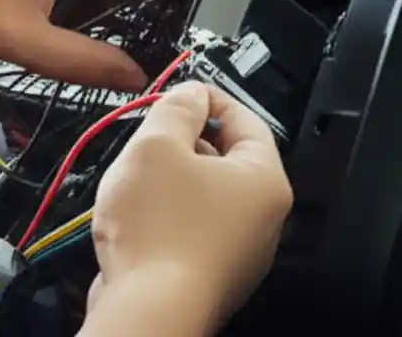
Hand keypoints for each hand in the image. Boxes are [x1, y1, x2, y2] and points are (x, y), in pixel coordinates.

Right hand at [84, 81, 291, 333]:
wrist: (149, 311)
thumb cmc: (158, 228)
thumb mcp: (158, 145)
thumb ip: (176, 109)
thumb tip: (190, 94)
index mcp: (264, 180)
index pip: (246, 120)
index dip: (210, 98)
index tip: (182, 91)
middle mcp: (263, 219)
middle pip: (226, 160)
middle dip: (185, 142)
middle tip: (150, 134)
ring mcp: (239, 253)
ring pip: (204, 197)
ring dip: (171, 181)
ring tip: (136, 180)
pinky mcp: (210, 277)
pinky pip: (190, 231)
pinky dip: (166, 217)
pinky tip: (137, 219)